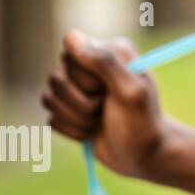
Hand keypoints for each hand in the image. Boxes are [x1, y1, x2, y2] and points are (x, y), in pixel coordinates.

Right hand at [43, 30, 173, 178]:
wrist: (145, 157)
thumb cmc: (142, 123)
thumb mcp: (130, 92)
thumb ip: (105, 62)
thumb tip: (71, 37)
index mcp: (111, 51)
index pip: (71, 51)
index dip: (83, 76)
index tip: (105, 89)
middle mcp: (93, 65)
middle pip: (56, 76)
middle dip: (80, 101)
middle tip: (106, 108)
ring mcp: (80, 89)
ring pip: (49, 97)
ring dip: (75, 117)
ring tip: (100, 121)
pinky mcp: (71, 111)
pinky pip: (50, 118)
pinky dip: (70, 130)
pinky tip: (92, 131)